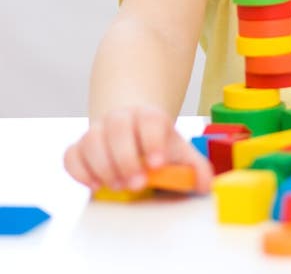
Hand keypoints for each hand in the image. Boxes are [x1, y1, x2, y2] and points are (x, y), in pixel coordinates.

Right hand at [63, 105, 213, 193]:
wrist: (132, 132)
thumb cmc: (157, 146)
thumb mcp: (180, 153)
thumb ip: (196, 168)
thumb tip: (206, 185)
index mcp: (149, 117)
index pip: (150, 120)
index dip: (152, 140)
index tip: (157, 164)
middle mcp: (122, 118)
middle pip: (118, 126)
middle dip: (126, 157)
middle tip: (136, 183)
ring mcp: (98, 130)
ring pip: (92, 139)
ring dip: (103, 165)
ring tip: (118, 186)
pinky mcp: (79, 147)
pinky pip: (71, 154)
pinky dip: (79, 170)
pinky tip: (94, 184)